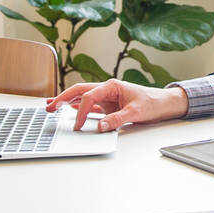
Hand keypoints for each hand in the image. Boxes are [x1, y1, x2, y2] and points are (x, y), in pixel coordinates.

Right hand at [44, 79, 188, 130]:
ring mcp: (106, 98)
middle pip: (79, 91)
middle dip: (63, 98)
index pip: (89, 96)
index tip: (78, 125)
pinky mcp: (108, 106)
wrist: (165, 104)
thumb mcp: (136, 112)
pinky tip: (67, 110)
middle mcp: (107, 89)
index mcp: (112, 85)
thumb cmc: (153, 103)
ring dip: (66, 102)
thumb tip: (101, 127)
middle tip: (49, 107)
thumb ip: (117, 119)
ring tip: (50, 106)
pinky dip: (76, 108)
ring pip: (82, 97)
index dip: (80, 111)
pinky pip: (89, 106)